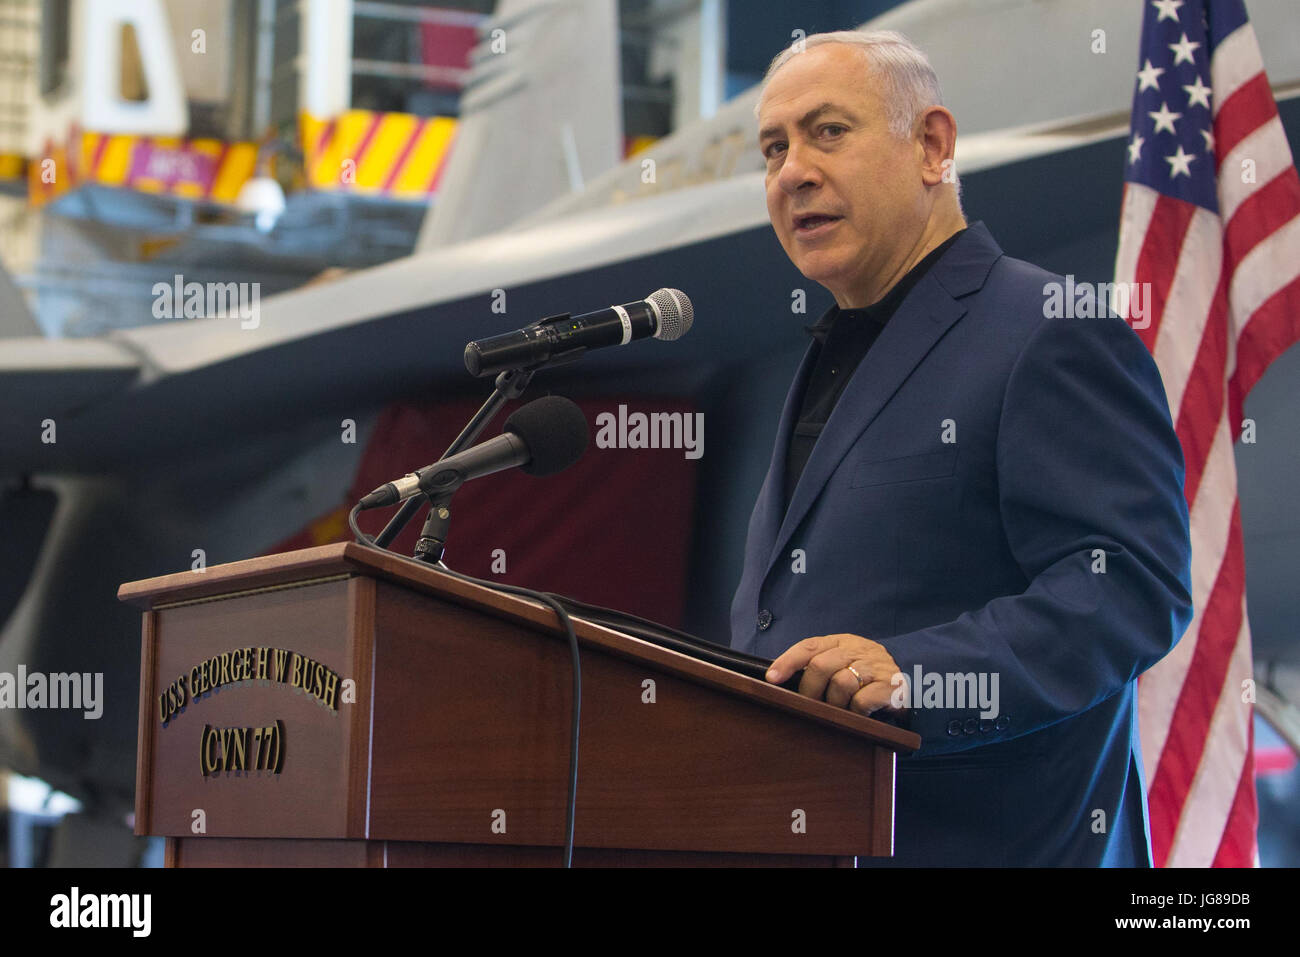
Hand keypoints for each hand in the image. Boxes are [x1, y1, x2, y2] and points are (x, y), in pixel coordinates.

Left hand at [766, 633, 903, 715]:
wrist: (916, 676)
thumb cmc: (866, 676)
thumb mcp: (843, 663)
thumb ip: (818, 667)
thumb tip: (779, 682)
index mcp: (841, 642)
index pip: (809, 646)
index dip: (787, 661)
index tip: (772, 678)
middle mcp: (857, 650)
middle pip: (821, 665)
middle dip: (809, 690)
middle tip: (809, 705)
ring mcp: (875, 666)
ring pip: (841, 683)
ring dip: (834, 703)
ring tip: (838, 710)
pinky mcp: (891, 686)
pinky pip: (862, 700)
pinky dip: (855, 710)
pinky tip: (858, 714)